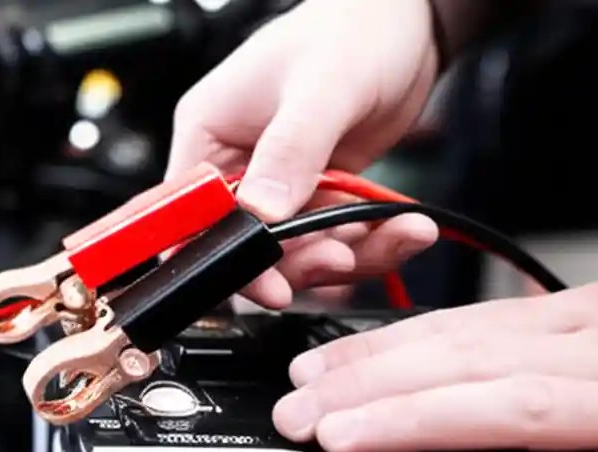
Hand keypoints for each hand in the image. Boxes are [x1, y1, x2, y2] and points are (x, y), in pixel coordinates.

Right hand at [168, 0, 442, 307]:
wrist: (407, 25)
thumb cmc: (352, 29)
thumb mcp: (322, 87)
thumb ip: (291, 149)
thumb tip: (262, 210)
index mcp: (209, 134)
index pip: (190, 214)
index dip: (218, 255)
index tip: (262, 280)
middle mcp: (237, 165)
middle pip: (244, 246)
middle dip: (296, 261)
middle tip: (339, 258)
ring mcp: (278, 184)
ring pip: (296, 251)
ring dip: (345, 254)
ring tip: (390, 236)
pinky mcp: (316, 194)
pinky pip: (332, 238)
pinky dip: (370, 243)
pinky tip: (401, 230)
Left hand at [272, 276, 597, 451]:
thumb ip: (550, 354)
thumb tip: (454, 375)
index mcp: (592, 323)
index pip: (463, 329)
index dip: (375, 352)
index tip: (310, 372)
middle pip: (469, 360)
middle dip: (369, 385)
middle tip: (298, 413)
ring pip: (512, 405)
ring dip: (414, 420)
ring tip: (339, 439)